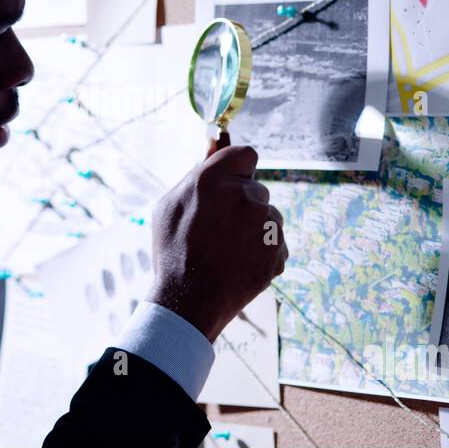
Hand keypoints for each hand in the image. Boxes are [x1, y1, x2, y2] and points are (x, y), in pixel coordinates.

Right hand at [148, 143, 287, 342]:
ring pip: (269, 217)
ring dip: (255, 229)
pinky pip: (275, 243)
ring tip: (229, 251)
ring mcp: (266, 224)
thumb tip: (214, 145)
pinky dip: (263, 252)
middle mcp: (245, 196)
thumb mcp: (169, 206)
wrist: (189, 301)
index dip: (239, 168)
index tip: (232, 182)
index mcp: (215, 180)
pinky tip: (239, 265)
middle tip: (220, 229)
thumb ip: (196, 173)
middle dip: (244, 204)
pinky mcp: (279, 250)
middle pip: (257, 189)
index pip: (246, 154)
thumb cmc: (174, 251)